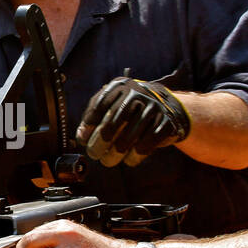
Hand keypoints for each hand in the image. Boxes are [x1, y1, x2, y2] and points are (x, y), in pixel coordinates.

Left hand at [76, 77, 191, 167]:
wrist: (166, 107)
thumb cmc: (129, 109)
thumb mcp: (110, 105)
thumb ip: (93, 118)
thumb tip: (81, 137)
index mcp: (120, 86)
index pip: (100, 104)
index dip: (89, 124)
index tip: (83, 140)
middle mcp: (137, 93)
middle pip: (114, 120)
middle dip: (100, 142)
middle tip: (93, 154)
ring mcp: (153, 107)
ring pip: (130, 136)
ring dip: (115, 153)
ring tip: (108, 161)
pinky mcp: (165, 122)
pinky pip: (147, 143)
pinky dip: (135, 156)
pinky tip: (129, 160)